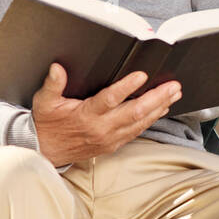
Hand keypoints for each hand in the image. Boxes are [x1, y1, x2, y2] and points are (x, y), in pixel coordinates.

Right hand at [31, 64, 181, 166]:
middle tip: (173, 86)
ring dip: (159, 107)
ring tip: (174, 94)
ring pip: (140, 123)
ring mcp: (109, 138)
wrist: (46, 150)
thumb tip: (57, 68)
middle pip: (134, 112)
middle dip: (156, 98)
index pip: (110, 99)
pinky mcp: (113, 144)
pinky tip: (161, 109)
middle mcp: (101, 128)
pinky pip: (137, 131)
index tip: (142, 75)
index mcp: (86, 115)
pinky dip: (151, 119)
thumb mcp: (44, 101)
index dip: (127, 87)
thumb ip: (52, 84)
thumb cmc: (47, 123)